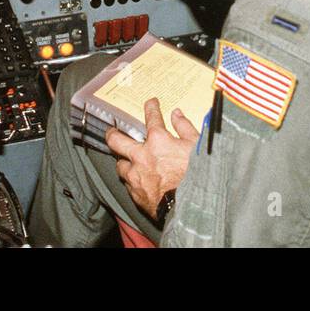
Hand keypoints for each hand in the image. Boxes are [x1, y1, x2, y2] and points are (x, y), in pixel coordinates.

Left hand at [105, 98, 199, 220]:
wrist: (191, 208)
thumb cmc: (197, 175)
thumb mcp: (197, 146)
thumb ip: (185, 127)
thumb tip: (177, 113)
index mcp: (158, 141)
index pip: (152, 117)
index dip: (151, 107)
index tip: (151, 103)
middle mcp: (141, 156)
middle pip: (116, 140)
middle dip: (112, 133)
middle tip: (112, 131)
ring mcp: (136, 176)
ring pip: (120, 165)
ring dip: (123, 161)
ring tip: (126, 160)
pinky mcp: (135, 195)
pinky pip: (128, 184)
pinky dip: (132, 180)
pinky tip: (138, 181)